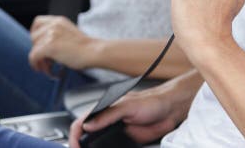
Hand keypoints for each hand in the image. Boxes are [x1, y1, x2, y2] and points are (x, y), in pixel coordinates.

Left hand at [28, 15, 94, 73]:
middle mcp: (53, 25)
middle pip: (34, 37)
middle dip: (38, 50)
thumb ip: (57, 35)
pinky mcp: (49, 46)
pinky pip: (33, 56)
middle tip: (46, 60)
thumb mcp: (69, 33)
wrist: (93, 51)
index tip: (38, 44)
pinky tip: (46, 70)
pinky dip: (36, 65)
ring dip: (39, 60)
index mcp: (58, 20)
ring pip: (34, 49)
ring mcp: (50, 35)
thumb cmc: (85, 47)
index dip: (35, 34)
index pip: (37, 22)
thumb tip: (43, 47)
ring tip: (48, 67)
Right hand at [68, 84, 182, 147]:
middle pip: (87, 136)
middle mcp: (108, 121)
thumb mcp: (127, 106)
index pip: (82, 122)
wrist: (170, 110)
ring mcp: (116, 132)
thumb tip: (89, 125)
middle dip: (81, 146)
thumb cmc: (151, 101)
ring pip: (98, 145)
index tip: (75, 146)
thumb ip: (108, 115)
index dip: (75, 135)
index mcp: (105, 109)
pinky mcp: (126, 142)